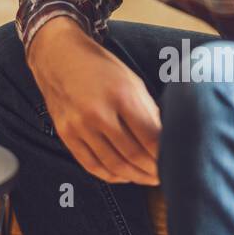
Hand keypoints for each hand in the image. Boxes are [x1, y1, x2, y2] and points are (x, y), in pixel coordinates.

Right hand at [27, 18, 161, 184]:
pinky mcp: (66, 134)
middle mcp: (98, 112)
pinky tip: (124, 175)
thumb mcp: (131, 81)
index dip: (165, 156)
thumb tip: (166, 140)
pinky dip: (112, 175)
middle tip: (165, 175)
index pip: (151, 138)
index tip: (175, 162)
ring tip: (148, 178)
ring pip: (114, 165)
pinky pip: (92, 165)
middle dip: (153, 170)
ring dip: (136, 177)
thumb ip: (148, 111)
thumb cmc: (100, 67)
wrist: (58, 56)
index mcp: (121, 94)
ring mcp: (79, 125)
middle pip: (134, 155)